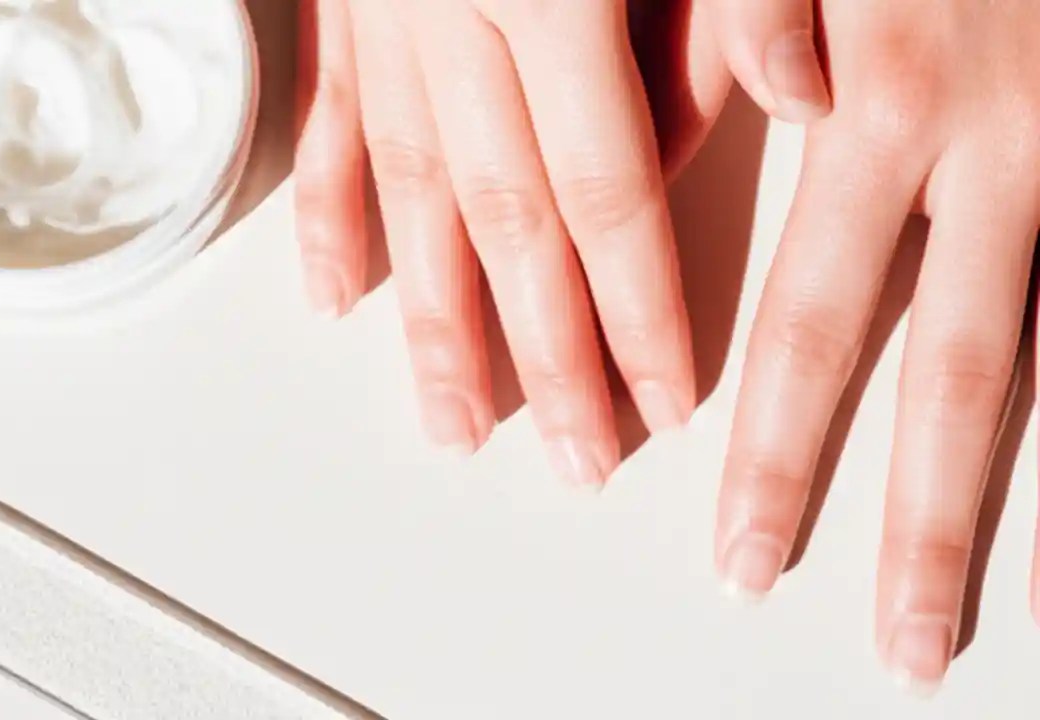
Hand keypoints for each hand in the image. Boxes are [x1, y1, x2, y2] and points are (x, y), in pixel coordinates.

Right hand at [294, 0, 729, 484]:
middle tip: (579, 460)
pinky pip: (326, 119)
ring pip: (411, 193)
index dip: (639, 307)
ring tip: (455, 427)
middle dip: (547, 356)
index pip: (607, 191)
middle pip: (510, 223)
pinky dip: (326, 214)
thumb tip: (809, 91)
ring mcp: (384, 12)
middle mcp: (454, 17)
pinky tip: (333, 298)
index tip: (664, 403)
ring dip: (435, 323)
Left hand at [712, 0, 1039, 690]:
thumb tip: (784, 111)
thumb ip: (770, 18)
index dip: (777, 441)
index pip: (815, 315)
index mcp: (885, 93)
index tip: (744, 544)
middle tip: (867, 639)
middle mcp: (993, 143)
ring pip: (1030, 356)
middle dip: (897, 516)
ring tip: (943, 621)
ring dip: (984, 500)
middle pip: (936, 370)